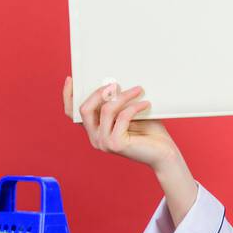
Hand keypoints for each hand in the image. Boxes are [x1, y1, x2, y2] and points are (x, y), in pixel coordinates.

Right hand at [63, 76, 178, 168]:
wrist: (163, 154)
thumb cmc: (149, 132)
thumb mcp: (129, 113)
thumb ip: (117, 103)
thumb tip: (113, 82)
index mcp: (94, 130)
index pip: (72, 114)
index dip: (68, 96)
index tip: (71, 79)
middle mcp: (95, 138)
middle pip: (85, 109)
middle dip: (100, 92)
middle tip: (116, 83)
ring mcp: (104, 142)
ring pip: (106, 110)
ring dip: (123, 96)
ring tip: (138, 90)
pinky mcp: (116, 144)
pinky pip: (122, 117)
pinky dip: (134, 107)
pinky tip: (145, 104)